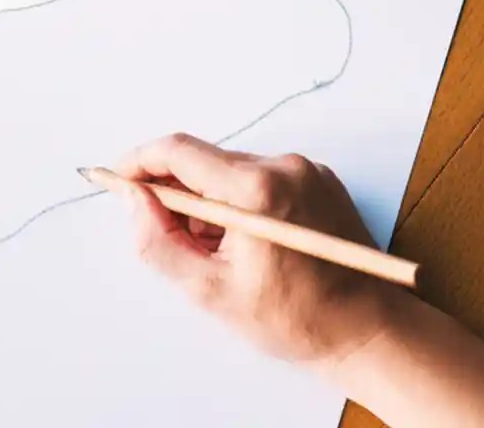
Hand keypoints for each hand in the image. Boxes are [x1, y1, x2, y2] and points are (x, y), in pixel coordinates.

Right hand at [114, 133, 400, 367]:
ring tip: (218, 254)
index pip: (179, 152)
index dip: (138, 163)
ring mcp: (305, 169)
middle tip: (170, 240)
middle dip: (175, 194)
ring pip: (229, 171)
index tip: (115, 180)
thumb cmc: (296, 319)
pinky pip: (258, 178)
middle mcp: (284, 166)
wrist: (368, 330)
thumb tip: (133, 200)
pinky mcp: (317, 178)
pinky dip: (238, 203)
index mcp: (258, 190)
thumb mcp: (210, 291)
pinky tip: (244, 244)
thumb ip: (158, 242)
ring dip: (208, 203)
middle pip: (203, 161)